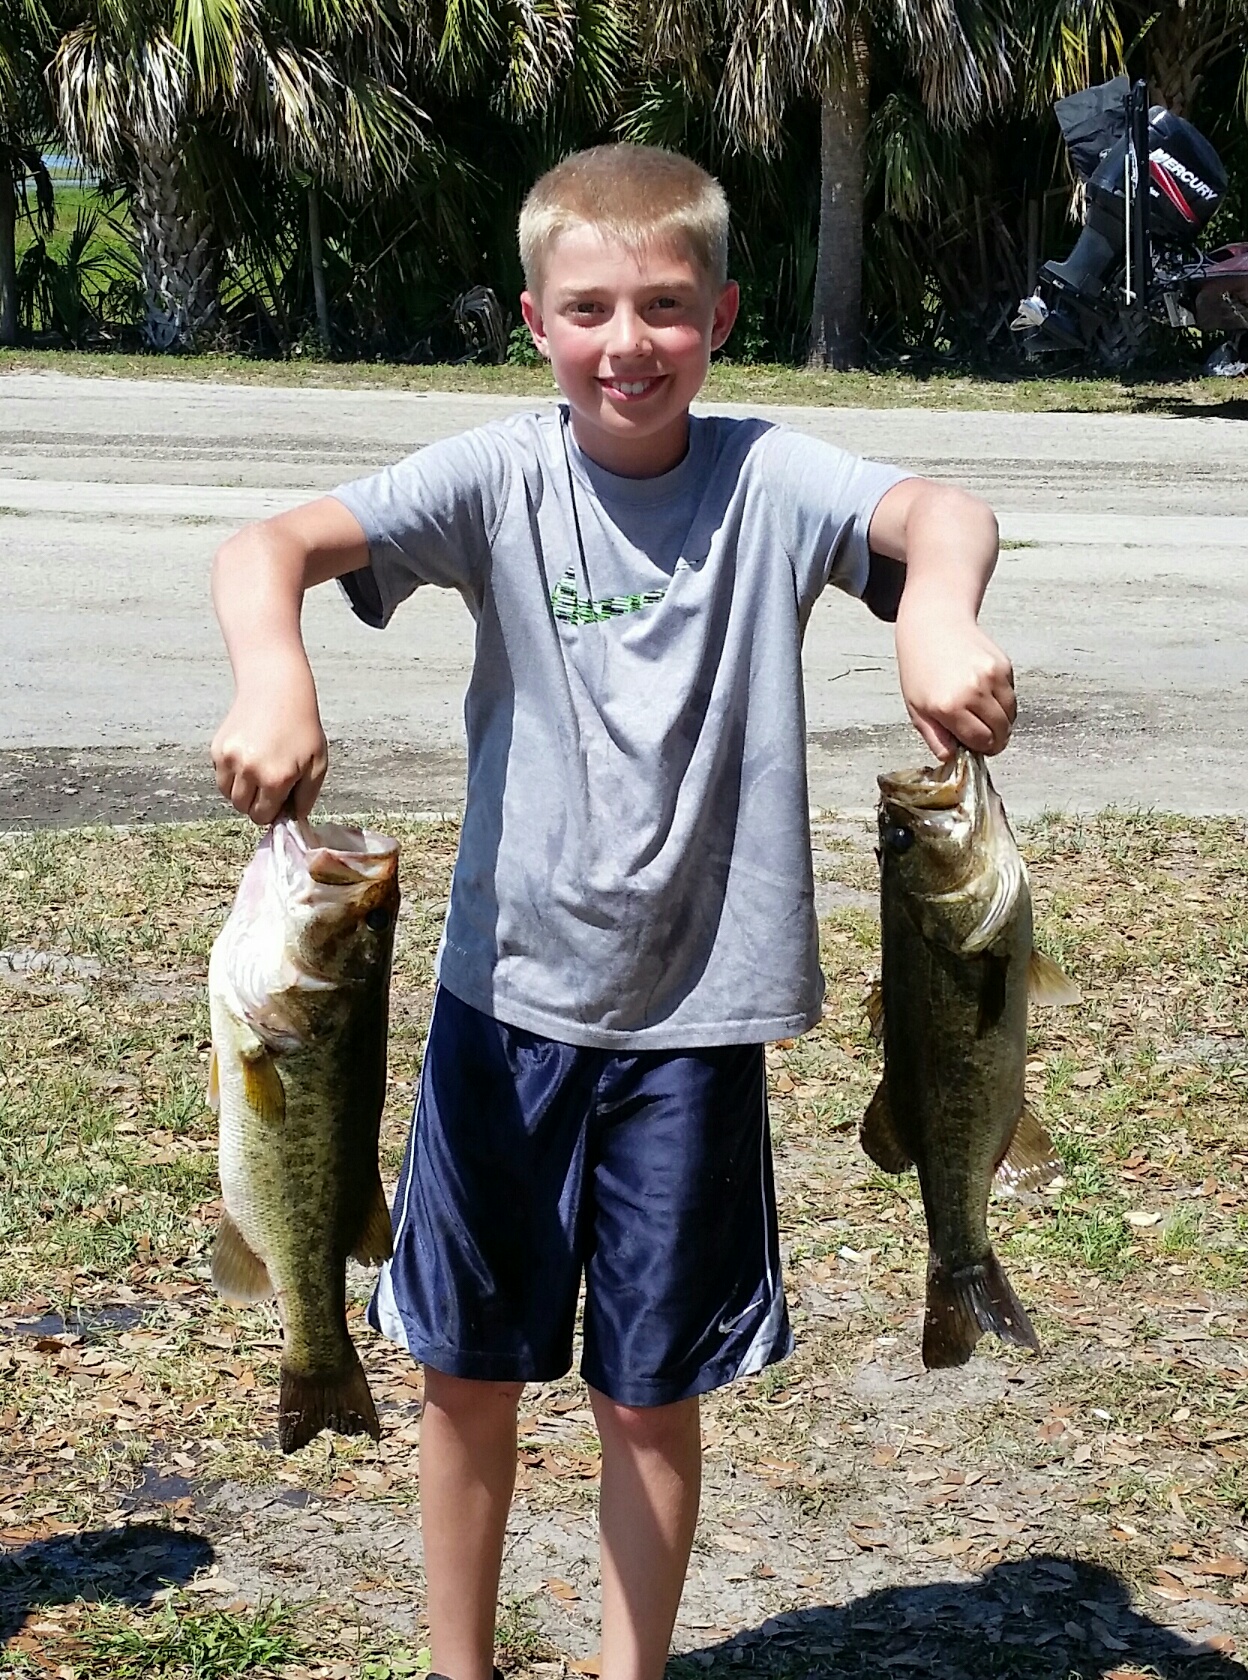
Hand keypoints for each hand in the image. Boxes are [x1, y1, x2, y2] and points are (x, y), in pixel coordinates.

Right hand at [211, 679, 327, 825]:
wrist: (277, 690)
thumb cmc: (302, 728)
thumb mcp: (317, 764)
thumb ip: (306, 798)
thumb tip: (293, 820)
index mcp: (276, 779)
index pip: (262, 816)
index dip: (272, 811)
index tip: (279, 799)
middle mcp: (249, 772)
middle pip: (243, 808)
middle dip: (256, 803)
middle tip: (270, 785)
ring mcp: (229, 759)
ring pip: (228, 795)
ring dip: (242, 791)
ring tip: (258, 772)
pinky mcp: (217, 749)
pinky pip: (220, 776)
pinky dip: (231, 775)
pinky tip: (248, 758)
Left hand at [894, 604, 1015, 759]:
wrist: (933, 627)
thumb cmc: (920, 668)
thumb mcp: (917, 709)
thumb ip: (936, 738)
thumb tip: (952, 759)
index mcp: (949, 707)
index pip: (981, 742)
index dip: (982, 749)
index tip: (979, 749)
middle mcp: (974, 692)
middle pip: (1000, 731)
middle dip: (995, 739)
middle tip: (985, 737)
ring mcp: (991, 677)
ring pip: (1010, 715)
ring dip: (1002, 722)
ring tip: (983, 715)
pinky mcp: (1003, 665)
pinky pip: (1011, 695)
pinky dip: (1003, 701)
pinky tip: (984, 693)